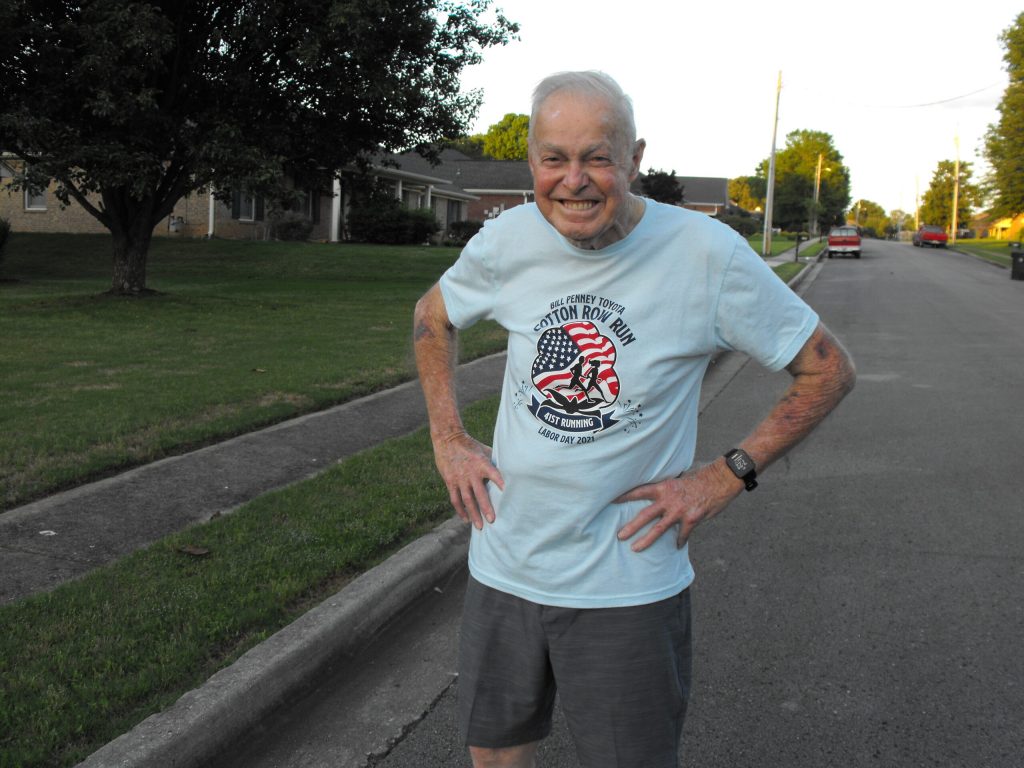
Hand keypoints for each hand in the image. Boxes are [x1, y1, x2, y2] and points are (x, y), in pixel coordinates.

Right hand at [433, 430, 504, 529]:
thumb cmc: (470, 445)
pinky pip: (455, 499)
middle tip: (492, 520)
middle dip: (486, 507)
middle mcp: (471, 473)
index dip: (500, 482)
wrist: (448, 439)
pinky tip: (466, 519)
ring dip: (473, 514)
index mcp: (482, 463)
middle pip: (479, 493)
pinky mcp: (450, 482)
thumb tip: (509, 470)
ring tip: (479, 526)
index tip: (507, 491)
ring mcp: (459, 479)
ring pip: (467, 500)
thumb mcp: (484, 449)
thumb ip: (494, 461)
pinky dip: (460, 510)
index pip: (493, 474)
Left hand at [615, 461, 738, 551]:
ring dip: (646, 540)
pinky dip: (679, 541)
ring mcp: (680, 511)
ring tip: (635, 548)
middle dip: (631, 526)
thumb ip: (668, 489)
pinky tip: (677, 546)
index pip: (640, 491)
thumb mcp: (680, 480)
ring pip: (659, 529)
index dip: (625, 496)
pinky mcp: (692, 519)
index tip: (611, 501)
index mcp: (664, 487)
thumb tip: (659, 495)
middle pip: (645, 515)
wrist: (721, 479)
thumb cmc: (700, 478)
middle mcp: (669, 500)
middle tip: (619, 535)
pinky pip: (682, 534)